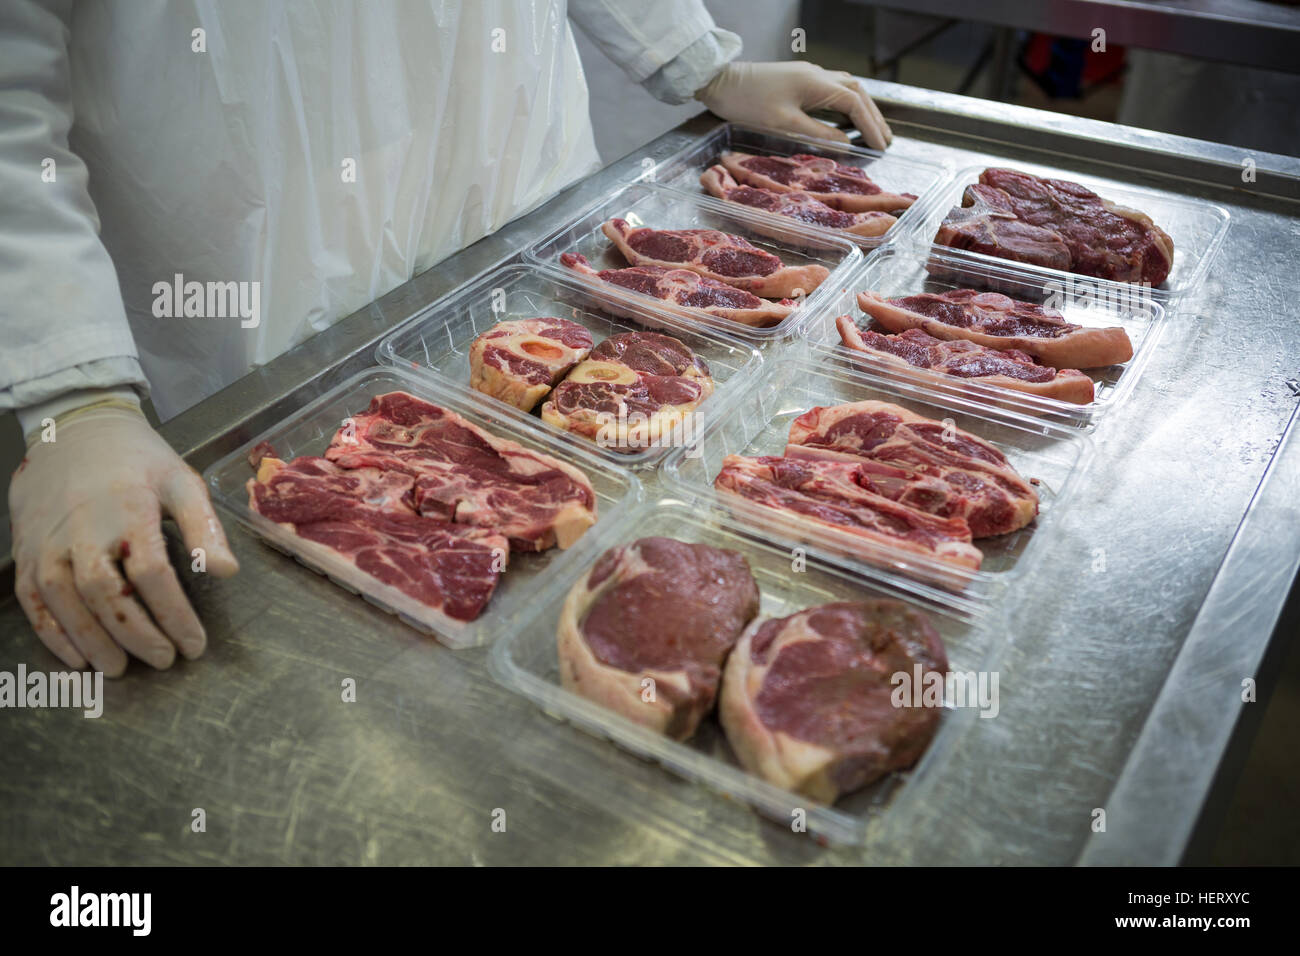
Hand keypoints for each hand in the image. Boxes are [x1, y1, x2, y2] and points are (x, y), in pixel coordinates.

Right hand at [10, 405, 237, 675]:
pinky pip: (32, 600)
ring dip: (93, 641)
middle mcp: (83, 527)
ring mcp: (48, 541)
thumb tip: (227, 572)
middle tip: (165, 661)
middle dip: (137, 635)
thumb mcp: (182, 482)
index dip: (175, 615)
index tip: (195, 645)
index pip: (153, 574)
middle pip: (107, 593)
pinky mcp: (26, 551)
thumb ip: (204, 528)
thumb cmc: (138, 462)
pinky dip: (52, 634)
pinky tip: (77, 658)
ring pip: (65, 601)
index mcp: (128, 509)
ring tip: (121, 668)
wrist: (74, 431)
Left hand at [697, 61, 892, 150]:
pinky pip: (833, 90)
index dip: (871, 126)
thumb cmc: (749, 104)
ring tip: (873, 131)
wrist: (721, 82)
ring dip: (863, 109)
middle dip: (874, 117)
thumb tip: (846, 145)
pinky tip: (848, 118)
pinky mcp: (800, 80)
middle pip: (857, 93)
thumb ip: (818, 134)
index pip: (855, 104)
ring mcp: (809, 76)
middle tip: (886, 140)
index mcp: (817, 83)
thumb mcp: (785, 124)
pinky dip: (847, 104)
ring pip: (847, 89)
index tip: (882, 146)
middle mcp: (818, 75)